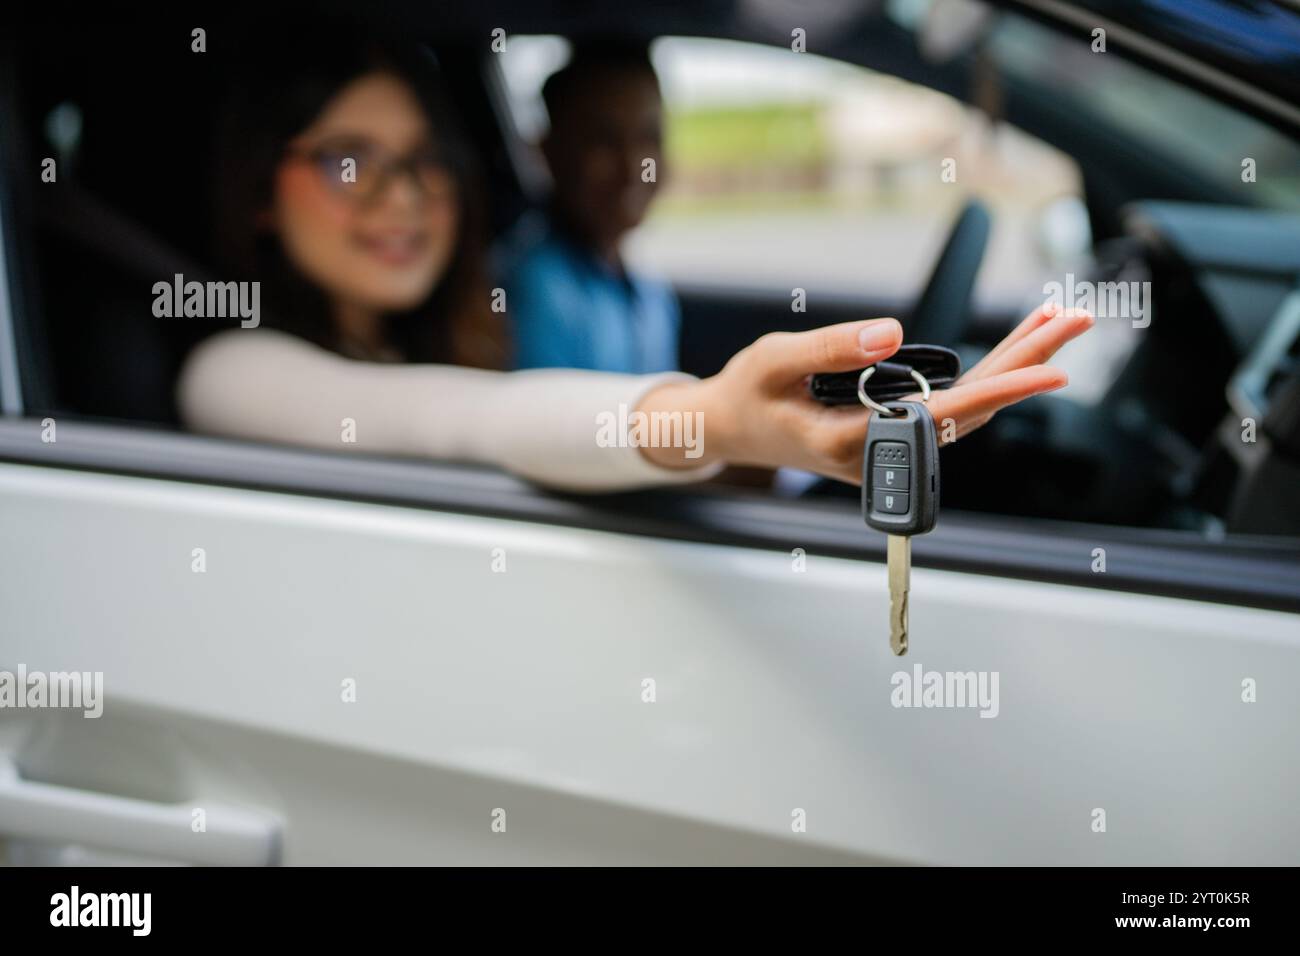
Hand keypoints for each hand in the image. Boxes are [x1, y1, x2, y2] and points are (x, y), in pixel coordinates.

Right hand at [637, 303, 1092, 483]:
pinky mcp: (891, 436)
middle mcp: (876, 452)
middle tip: (1074, 320)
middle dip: (1026, 364)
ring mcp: (887, 449)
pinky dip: (987, 377)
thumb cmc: (748, 393)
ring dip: (1013, 367)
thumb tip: (893, 333)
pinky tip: (1013, 347)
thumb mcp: (775, 358)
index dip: (999, 392)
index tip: (1049, 370)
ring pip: (966, 412)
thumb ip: (832, 347)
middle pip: (970, 412)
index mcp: (846, 439)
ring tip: (1055, 322)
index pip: (940, 415)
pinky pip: (951, 409)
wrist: (731, 428)